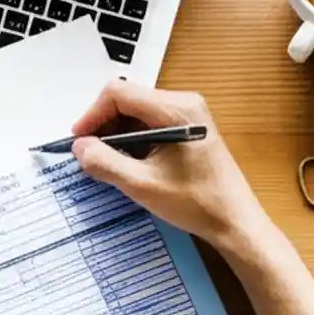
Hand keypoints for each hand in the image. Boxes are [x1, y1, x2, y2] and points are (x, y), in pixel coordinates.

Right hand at [71, 81, 268, 249]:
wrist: (234, 221)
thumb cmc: (197, 203)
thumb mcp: (142, 185)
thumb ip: (105, 162)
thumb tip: (79, 147)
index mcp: (176, 109)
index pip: (118, 94)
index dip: (92, 115)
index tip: (78, 142)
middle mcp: (184, 102)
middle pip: (127, 100)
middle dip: (104, 126)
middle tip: (89, 156)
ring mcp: (188, 114)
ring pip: (136, 111)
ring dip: (117, 134)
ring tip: (108, 163)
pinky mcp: (188, 127)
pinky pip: (150, 122)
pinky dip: (133, 139)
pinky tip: (129, 163)